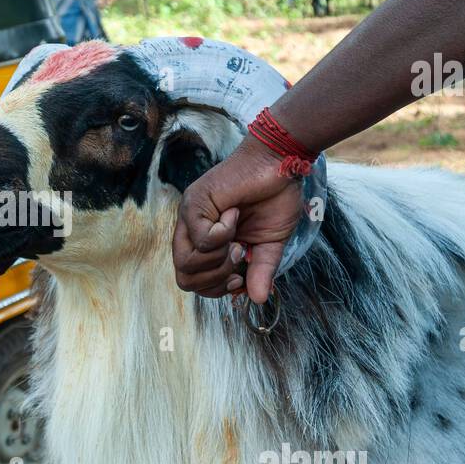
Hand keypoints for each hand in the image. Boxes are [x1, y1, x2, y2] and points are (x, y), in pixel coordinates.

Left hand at [172, 138, 303, 302]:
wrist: (279, 163)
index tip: (241, 276)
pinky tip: (235, 215)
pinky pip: (202, 239)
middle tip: (240, 255)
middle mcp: (190, 233)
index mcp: (204, 244)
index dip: (217, 288)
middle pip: (185, 280)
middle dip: (217, 278)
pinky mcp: (194, 203)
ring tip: (238, 239)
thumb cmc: (273, 197)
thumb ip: (260, 271)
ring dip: (220, 259)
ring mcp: (189, 218)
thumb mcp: (269, 244)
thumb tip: (259, 300)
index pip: (195, 283)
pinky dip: (224, 233)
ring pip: (187, 263)